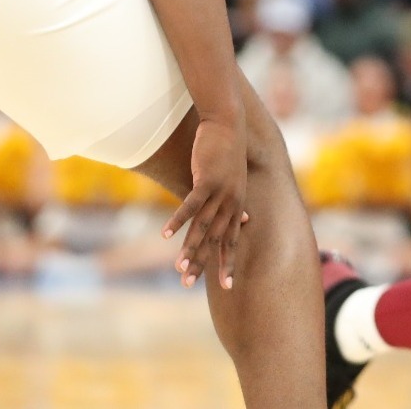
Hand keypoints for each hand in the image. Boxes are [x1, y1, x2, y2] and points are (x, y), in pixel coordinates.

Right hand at [162, 118, 246, 289]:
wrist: (229, 124)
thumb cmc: (229, 152)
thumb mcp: (234, 180)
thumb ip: (235, 201)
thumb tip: (245, 218)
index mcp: (237, 205)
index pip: (231, 240)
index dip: (228, 263)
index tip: (228, 286)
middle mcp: (232, 203)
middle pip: (215, 240)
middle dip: (203, 264)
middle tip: (189, 285)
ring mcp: (221, 192)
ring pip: (203, 226)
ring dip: (189, 248)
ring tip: (178, 268)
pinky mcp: (208, 180)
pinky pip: (191, 205)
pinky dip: (178, 220)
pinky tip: (165, 234)